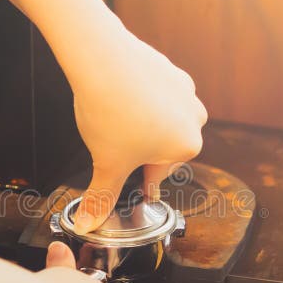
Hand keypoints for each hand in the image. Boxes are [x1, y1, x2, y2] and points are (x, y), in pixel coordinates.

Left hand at [65, 21, 207, 232]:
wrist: (100, 59)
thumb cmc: (110, 111)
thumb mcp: (106, 164)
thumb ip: (101, 198)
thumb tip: (89, 224)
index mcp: (187, 146)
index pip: (157, 174)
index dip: (139, 180)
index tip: (135, 184)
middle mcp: (194, 117)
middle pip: (161, 146)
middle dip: (138, 149)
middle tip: (113, 147)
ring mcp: (184, 89)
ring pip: (159, 119)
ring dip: (139, 124)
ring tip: (113, 121)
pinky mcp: (168, 68)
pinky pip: (153, 94)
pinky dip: (137, 100)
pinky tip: (117, 99)